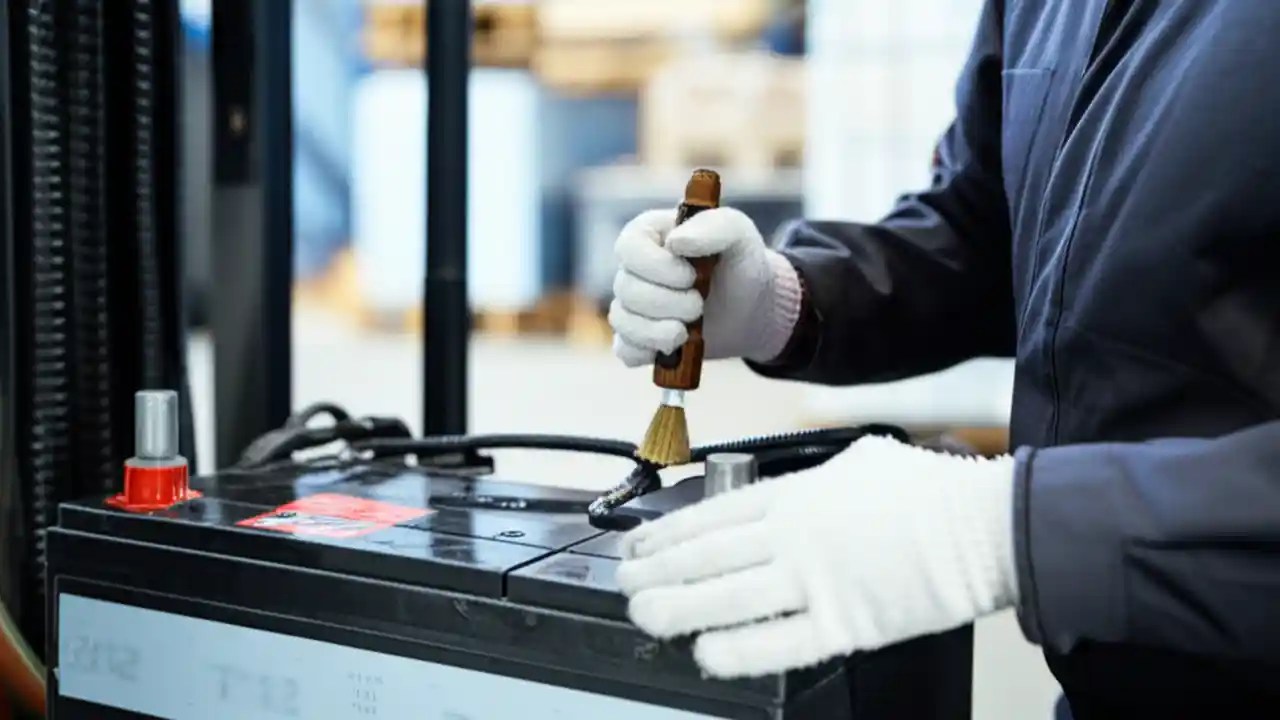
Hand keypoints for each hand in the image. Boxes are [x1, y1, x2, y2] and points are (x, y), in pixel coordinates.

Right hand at [609, 207, 802, 366]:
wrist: (751, 306)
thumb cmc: (739, 262)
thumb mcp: (738, 233)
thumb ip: (713, 226)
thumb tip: (675, 242)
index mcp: (649, 234)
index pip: (628, 248)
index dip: (656, 267)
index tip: (691, 276)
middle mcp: (633, 268)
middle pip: (627, 289)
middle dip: (669, 303)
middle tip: (700, 304)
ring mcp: (632, 305)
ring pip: (624, 321)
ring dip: (662, 330)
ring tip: (692, 328)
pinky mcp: (638, 338)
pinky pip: (626, 350)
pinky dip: (650, 351)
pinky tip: (674, 346)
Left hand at [615, 436, 1017, 678]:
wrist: (986, 525)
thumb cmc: (926, 490)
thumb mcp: (856, 461)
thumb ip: (808, 478)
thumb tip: (778, 491)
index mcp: (796, 495)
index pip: (712, 516)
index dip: (666, 533)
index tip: (637, 544)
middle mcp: (795, 536)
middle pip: (707, 556)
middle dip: (657, 571)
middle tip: (626, 582)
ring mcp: (817, 581)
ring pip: (728, 598)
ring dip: (678, 607)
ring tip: (645, 613)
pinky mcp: (846, 625)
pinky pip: (778, 642)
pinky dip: (737, 649)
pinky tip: (705, 651)